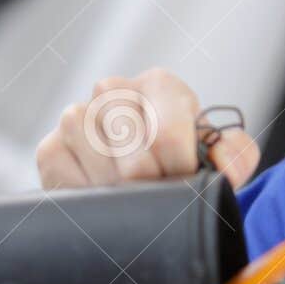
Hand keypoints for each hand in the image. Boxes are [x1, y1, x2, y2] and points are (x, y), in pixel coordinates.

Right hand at [36, 67, 258, 190]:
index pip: (168, 134)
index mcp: (160, 85)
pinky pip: (70, 181)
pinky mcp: (50, 148)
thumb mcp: (221, 160)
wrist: (146, 186)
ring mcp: (76, 116)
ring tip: (135, 195)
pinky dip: (94, 198)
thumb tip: (220, 159)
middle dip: (154, 188)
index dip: (179, 171)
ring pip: (102, 169)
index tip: (184, 183)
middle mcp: (112, 90)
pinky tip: (107, 197)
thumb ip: (234, 155)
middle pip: (136, 158)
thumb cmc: (186, 167)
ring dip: (124, 194)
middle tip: (161, 196)